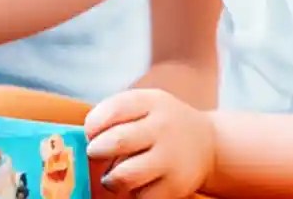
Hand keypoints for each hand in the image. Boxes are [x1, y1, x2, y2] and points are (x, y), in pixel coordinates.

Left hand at [84, 89, 215, 198]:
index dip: (93, 124)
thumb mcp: (144, 105)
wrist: (207, 144)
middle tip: (96, 154)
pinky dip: (132, 194)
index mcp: (151, 102)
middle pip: (116, 142)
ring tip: (112, 176)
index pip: (113, 110)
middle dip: (96, 151)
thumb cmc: (161, 124)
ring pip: (124, 176)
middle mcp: (163, 128)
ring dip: (110, 179)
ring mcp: (171, 158)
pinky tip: (137, 185)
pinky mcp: (176, 186)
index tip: (91, 133)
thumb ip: (114, 115)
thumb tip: (85, 139)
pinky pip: (140, 196)